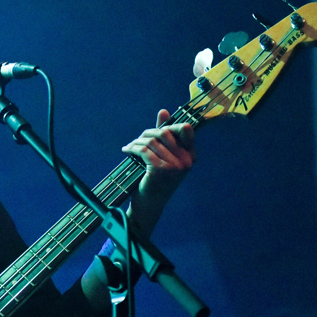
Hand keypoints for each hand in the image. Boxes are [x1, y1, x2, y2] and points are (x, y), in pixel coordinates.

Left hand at [121, 109, 194, 235]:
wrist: (149, 205)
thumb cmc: (156, 180)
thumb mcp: (163, 156)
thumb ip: (165, 134)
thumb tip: (164, 111)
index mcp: (190, 156)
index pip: (186, 129)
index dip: (170, 125)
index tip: (155, 130)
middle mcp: (186, 160)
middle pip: (165, 132)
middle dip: (147, 133)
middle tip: (137, 140)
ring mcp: (174, 166)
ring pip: (152, 141)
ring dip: (137, 141)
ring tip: (130, 147)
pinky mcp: (160, 169)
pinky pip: (144, 150)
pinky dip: (132, 148)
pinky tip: (126, 150)